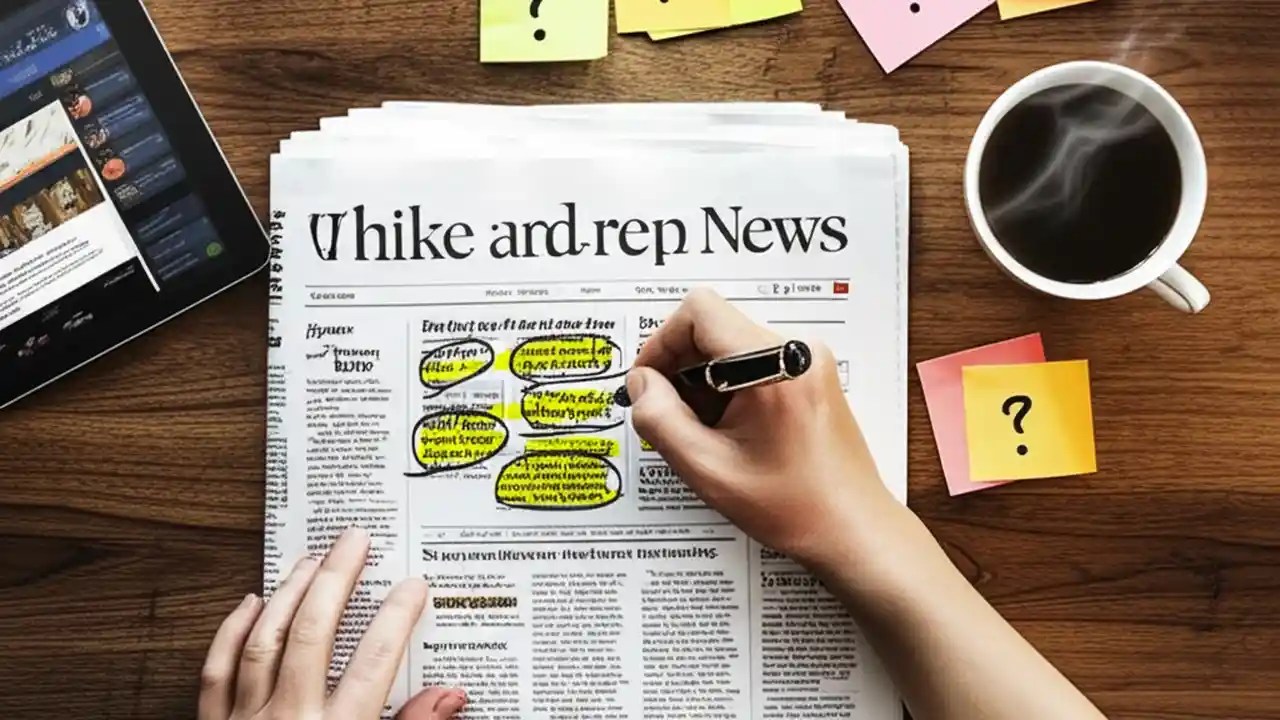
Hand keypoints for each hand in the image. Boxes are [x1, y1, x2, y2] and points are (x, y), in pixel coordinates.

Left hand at [199, 528, 466, 719]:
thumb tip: (450, 696)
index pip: (376, 660)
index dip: (397, 615)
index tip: (413, 586)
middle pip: (316, 631)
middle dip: (338, 578)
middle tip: (355, 539)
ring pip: (265, 638)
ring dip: (290, 592)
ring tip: (312, 559)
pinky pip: (217, 669)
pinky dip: (233, 630)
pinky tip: (251, 601)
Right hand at [627, 289, 899, 567]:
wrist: (852, 528)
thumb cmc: (793, 505)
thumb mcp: (707, 468)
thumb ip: (660, 420)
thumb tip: (640, 383)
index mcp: (772, 364)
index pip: (699, 311)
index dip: (662, 343)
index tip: (650, 383)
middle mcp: (795, 350)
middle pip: (714, 327)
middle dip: (682, 369)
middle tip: (673, 419)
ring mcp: (807, 361)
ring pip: (731, 346)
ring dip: (704, 383)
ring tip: (707, 434)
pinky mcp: (811, 376)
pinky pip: (754, 363)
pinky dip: (729, 389)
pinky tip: (731, 434)